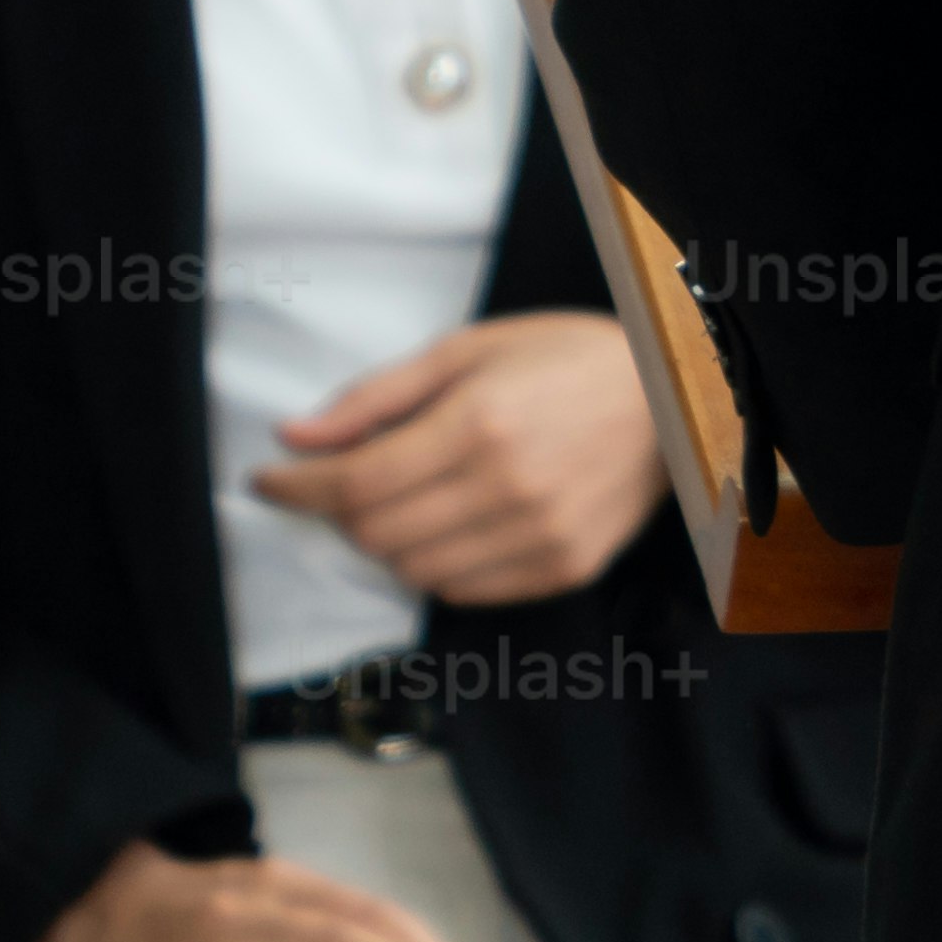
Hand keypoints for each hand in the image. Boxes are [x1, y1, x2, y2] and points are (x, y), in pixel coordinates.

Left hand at [259, 314, 661, 610]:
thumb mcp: (468, 350)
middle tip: (342, 482)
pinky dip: (435, 564)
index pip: (355, 483)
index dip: (297, 488)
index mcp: (479, 424)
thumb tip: (294, 437)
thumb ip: (377, 397)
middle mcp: (508, 489)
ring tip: (404, 499)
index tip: (267, 480)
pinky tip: (449, 523)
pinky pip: (462, 591)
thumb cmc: (567, 360)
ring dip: (386, 541)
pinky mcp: (563, 569)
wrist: (673, 399)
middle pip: (376, 534)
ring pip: (413, 572)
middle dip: (338, 512)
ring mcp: (539, 538)